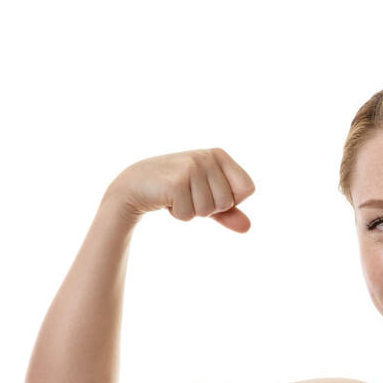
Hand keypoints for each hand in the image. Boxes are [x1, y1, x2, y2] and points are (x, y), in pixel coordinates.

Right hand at [108, 148, 254, 232]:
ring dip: (190, 212)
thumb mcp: (204, 198)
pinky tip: (166, 200)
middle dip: (207, 208)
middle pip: (226, 203)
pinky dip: (178, 214)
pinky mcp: (177, 182)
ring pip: (207, 210)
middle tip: (187, 195)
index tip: (207, 192)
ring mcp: (192, 167)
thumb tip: (247, 227)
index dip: (229, 200)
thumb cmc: (173, 190)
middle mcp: (207, 157)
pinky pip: (189, 214)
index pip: (248, 189)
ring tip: (176, 196)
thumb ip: (227, 212)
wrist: (135, 185)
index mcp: (219, 155)